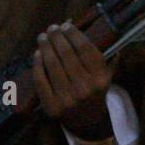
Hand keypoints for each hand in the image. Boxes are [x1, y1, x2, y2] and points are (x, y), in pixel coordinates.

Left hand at [34, 22, 114, 140]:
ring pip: (52, 65)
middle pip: (66, 54)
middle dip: (57, 37)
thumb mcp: (107, 74)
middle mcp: (85, 88)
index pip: (85, 49)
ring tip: (42, 37)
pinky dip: (37, 65)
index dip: (74, 34)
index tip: (66, 25)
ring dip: (45, 47)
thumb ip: (105, 54)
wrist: (87, 120)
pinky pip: (40, 80)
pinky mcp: (51, 106)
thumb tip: (99, 28)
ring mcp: (67, 98)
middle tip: (52, 28)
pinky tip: (37, 53)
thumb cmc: (95, 90)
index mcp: (100, 79)